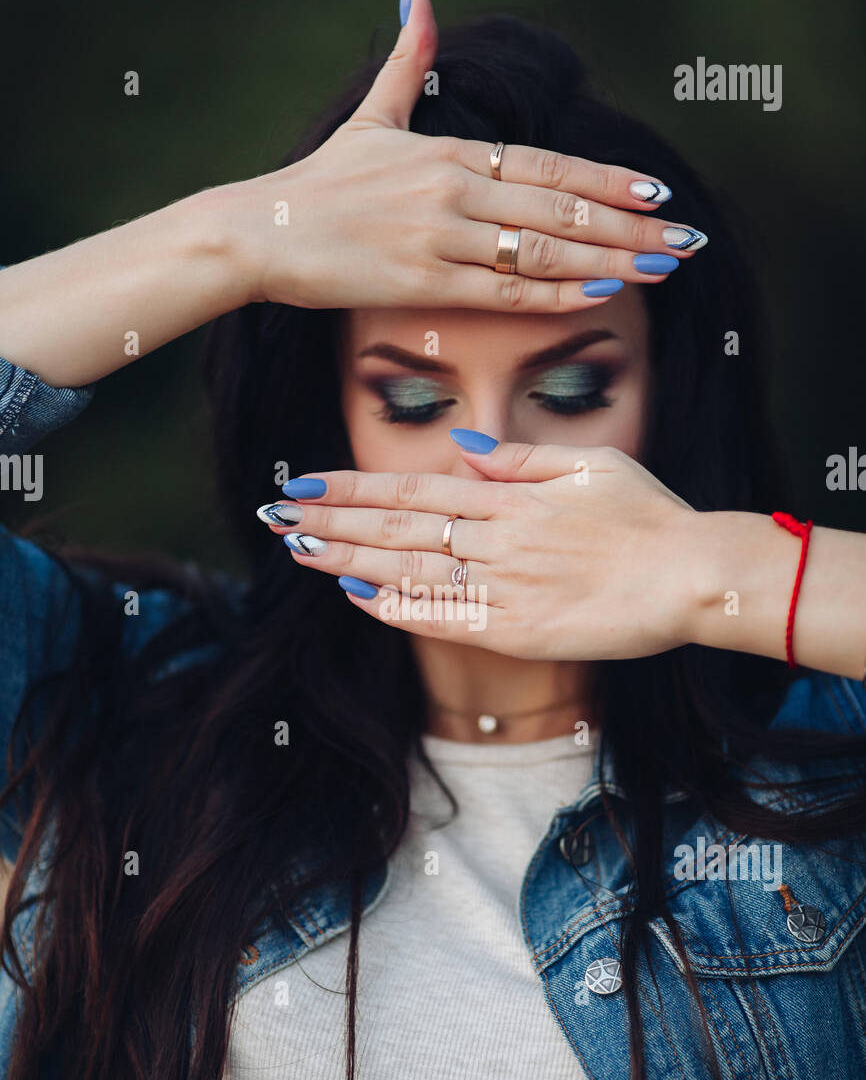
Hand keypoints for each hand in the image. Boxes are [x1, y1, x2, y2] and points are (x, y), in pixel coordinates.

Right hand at [224, 0, 704, 312]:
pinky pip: (502, 292)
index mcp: (448, 153)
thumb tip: (420, 0)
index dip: (606, 181)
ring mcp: (437, 237)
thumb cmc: (317, 184)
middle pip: (559, 209)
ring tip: (661, 269)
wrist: (261, 233)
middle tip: (684, 239)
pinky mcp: (419, 283)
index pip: (547, 167)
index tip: (655, 194)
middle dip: (629, 225)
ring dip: (608, 259)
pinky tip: (600, 292)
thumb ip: (407, 66)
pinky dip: (554, 293)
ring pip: (541, 251)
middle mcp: (452, 190)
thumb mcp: (368, 117)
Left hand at [264, 436, 699, 661]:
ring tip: (299, 551)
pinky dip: (398, 609)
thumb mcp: (588, 466)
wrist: (693, 575)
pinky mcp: (517, 630)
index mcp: (510, 495)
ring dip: (349, 560)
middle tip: (279, 516)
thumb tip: (459, 449)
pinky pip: (444, 619)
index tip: (307, 481)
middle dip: (332, 520)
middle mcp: (496, 537)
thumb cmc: (649, 517)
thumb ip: (518, 458)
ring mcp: (503, 585)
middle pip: (397, 526)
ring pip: (409, 569)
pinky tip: (357, 598)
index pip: (413, 486)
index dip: (354, 485)